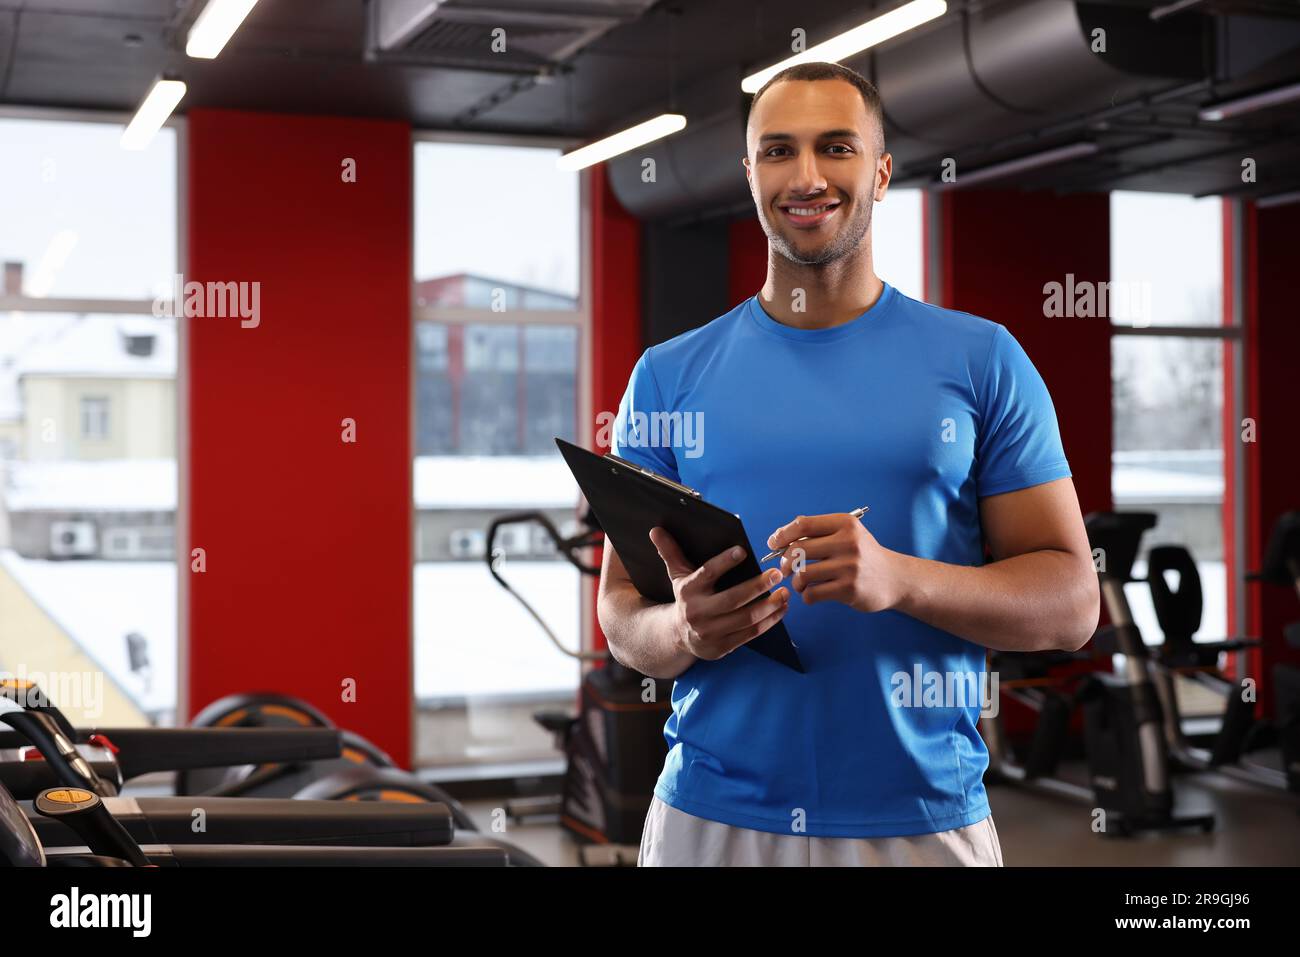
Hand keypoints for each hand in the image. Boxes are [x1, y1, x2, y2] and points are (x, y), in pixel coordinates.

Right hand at [649, 527, 789, 661]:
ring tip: (785, 592)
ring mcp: (710, 632)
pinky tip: (781, 608)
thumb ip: (670, 552)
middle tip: (777, 573)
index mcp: (688, 590)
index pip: (708, 573)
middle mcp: (698, 612)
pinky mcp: (723, 647)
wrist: (677, 635)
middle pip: (732, 599)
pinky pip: (750, 634)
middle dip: (758, 586)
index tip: (743, 551)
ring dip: (769, 606)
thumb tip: (656, 530)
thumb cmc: (685, 598)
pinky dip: (769, 621)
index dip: (724, 562)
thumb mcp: (677, 575)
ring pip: (745, 619)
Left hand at [769, 513, 903, 612]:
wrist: (895, 578)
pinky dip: (806, 596)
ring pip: (803, 574)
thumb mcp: (847, 534)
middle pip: (798, 550)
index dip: (782, 534)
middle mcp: (848, 542)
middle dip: (785, 562)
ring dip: (796, 582)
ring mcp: (849, 567)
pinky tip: (812, 594)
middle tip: (786, 569)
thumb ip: (818, 533)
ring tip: (801, 583)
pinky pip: (812, 594)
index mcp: (845, 524)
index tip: (773, 544)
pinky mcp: (849, 589)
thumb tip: (779, 541)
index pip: (803, 524)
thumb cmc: (863, 555)